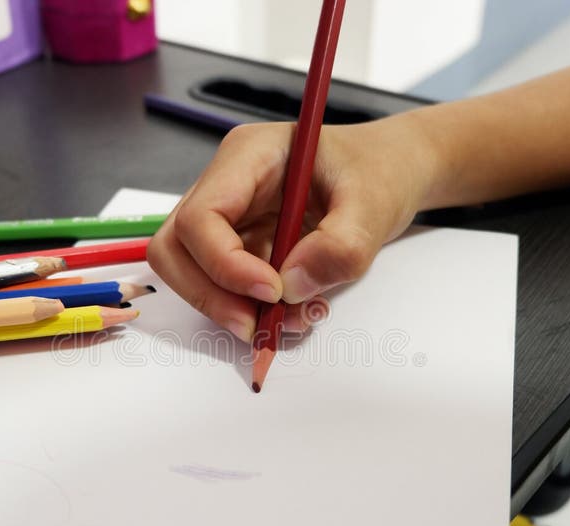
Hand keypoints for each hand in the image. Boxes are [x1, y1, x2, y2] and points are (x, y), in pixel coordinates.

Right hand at [147, 116, 434, 341]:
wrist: (393, 173)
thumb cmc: (380, 170)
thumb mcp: (374, 204)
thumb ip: (340, 246)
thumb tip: (292, 286)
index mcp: (248, 156)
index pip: (201, 217)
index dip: (224, 264)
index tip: (272, 291)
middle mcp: (227, 186)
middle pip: (175, 248)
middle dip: (209, 294)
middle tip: (256, 325)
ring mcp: (230, 218)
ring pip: (192, 273)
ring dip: (230, 308)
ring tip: (290, 320)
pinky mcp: (243, 246)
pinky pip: (226, 288)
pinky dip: (252, 311)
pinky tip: (295, 313)